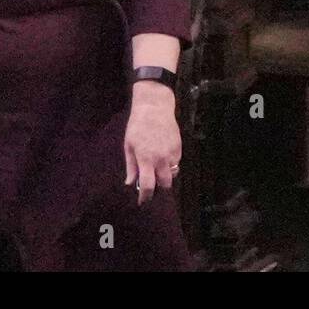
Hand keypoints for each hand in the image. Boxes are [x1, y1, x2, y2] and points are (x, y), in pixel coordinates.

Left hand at [123, 81, 180, 205]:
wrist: (155, 107)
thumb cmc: (138, 126)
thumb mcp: (129, 145)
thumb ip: (131, 166)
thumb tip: (130, 183)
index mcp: (146, 158)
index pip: (148, 185)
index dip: (146, 197)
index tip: (143, 201)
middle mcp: (161, 158)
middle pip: (165, 184)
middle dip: (159, 188)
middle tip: (152, 185)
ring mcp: (172, 153)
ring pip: (173, 174)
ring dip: (165, 175)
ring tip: (157, 169)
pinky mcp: (179, 148)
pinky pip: (176, 163)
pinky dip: (170, 164)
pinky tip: (162, 156)